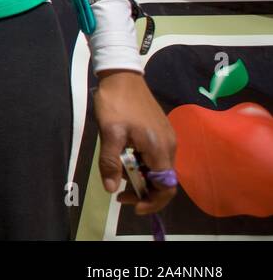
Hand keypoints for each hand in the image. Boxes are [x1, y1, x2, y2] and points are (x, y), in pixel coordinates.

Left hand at [93, 70, 177, 214]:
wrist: (122, 75)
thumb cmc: (116, 103)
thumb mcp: (109, 133)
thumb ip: (111, 162)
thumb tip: (111, 189)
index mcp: (160, 149)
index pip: (166, 187)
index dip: (152, 201)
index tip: (131, 205)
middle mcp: (169, 146)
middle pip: (163, 180)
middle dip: (144, 191)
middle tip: (120, 193)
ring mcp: (167, 138)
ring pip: (158, 169)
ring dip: (142, 178)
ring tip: (119, 174)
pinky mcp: (161, 131)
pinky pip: (156, 157)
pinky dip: (143, 165)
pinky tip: (125, 160)